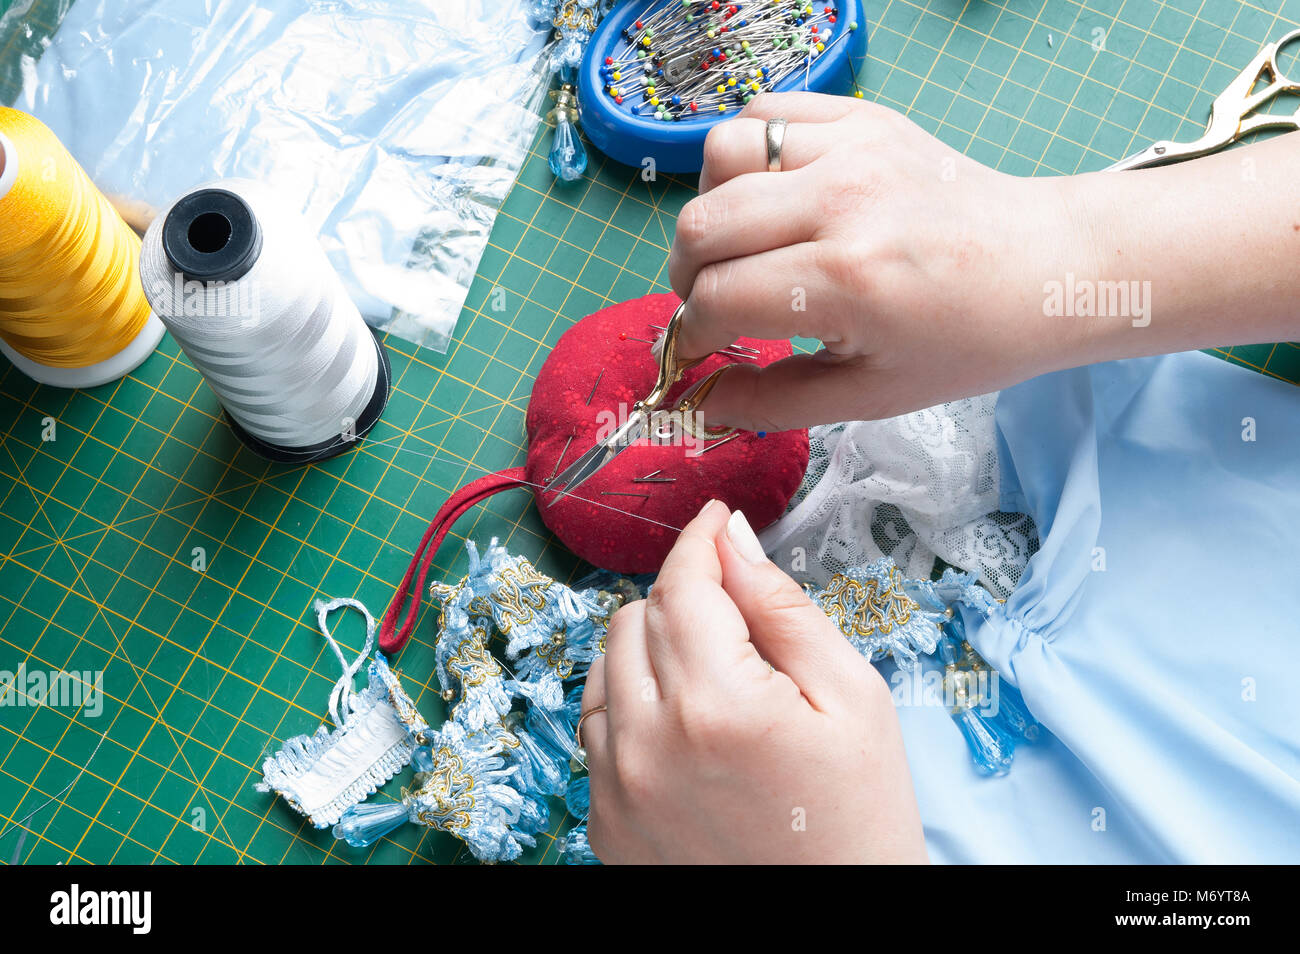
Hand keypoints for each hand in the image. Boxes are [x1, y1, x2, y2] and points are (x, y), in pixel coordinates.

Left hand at [579, 499, 927, 863]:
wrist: (836, 922)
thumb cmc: (859, 815)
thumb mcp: (851, 697)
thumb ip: (782, 608)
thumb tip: (733, 538)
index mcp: (718, 704)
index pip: (683, 584)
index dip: (700, 541)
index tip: (715, 521)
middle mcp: (649, 744)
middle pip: (639, 616)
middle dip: (685, 598)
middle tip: (740, 623)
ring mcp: (616, 787)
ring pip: (606, 664)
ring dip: (651, 648)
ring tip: (714, 676)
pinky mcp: (604, 822)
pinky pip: (597, 726)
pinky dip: (631, 704)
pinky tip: (684, 722)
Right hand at [668, 91, 1095, 429]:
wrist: (1047, 267)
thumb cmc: (967, 341)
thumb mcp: (872, 395)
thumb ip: (775, 402)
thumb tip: (700, 399)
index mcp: (845, 279)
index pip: (717, 298)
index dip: (691, 334)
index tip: (696, 352)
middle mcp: (840, 201)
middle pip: (702, 226)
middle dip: (686, 277)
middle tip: (711, 304)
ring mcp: (851, 147)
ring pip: (722, 157)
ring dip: (710, 208)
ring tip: (738, 246)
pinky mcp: (862, 118)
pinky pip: (765, 113)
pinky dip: (745, 156)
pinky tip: (767, 198)